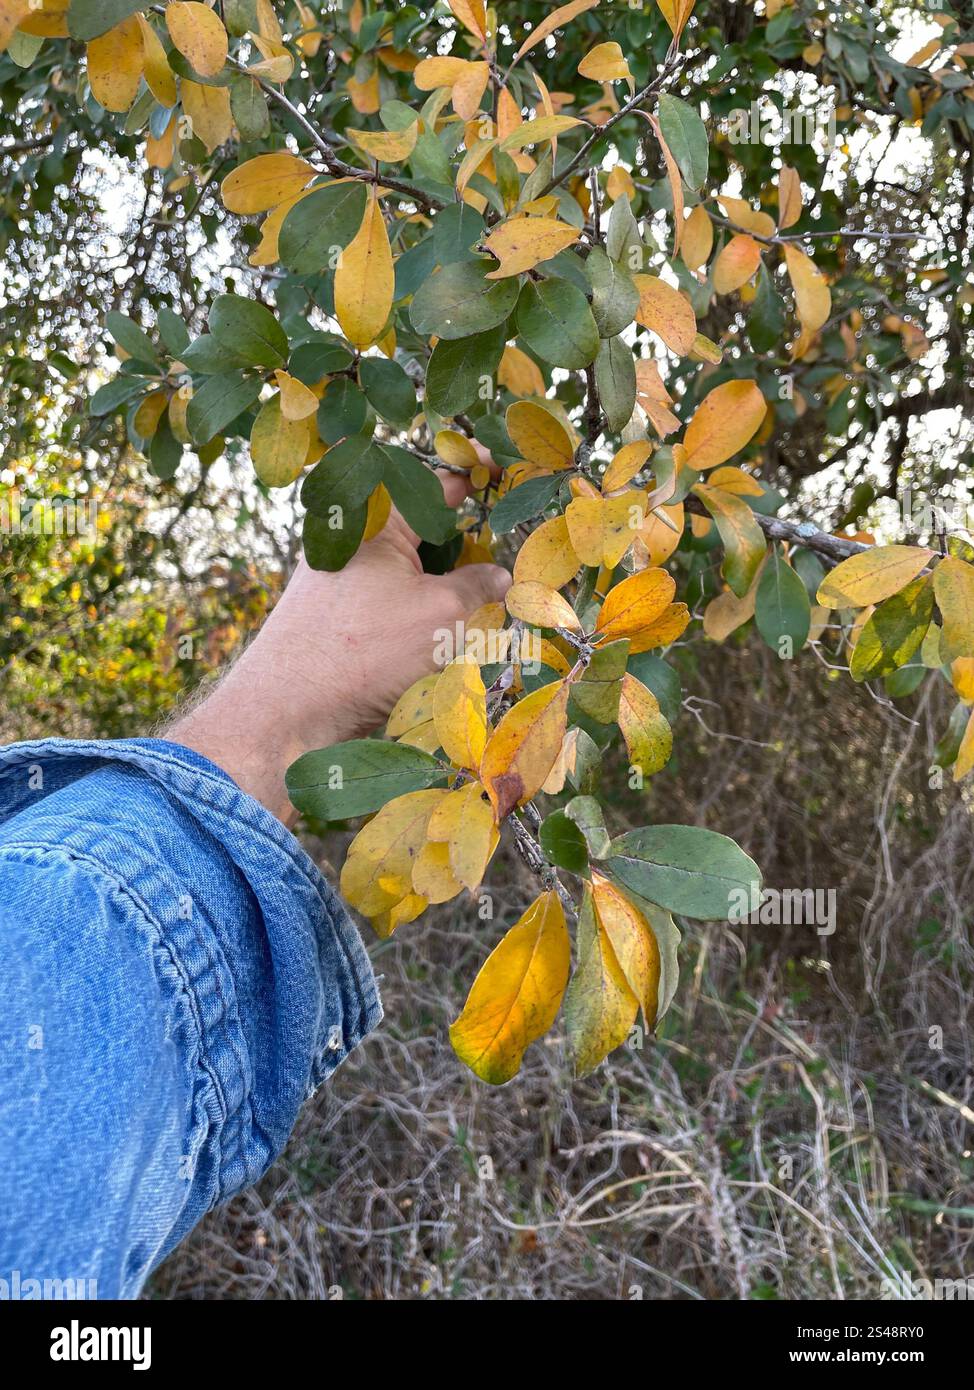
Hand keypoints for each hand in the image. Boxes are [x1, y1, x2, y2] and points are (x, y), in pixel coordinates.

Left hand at [168, 460, 510, 825]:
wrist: (290, 713)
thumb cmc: (366, 651)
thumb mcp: (442, 613)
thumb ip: (479, 585)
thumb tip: (500, 575)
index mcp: (373, 520)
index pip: (432, 481)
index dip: (471, 471)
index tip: (500, 467)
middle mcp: (352, 543)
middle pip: (422, 530)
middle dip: (464, 546)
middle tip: (498, 567)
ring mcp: (342, 582)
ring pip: (410, 574)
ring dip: (445, 591)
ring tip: (477, 616)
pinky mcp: (338, 621)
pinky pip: (391, 606)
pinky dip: (421, 618)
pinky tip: (442, 646)